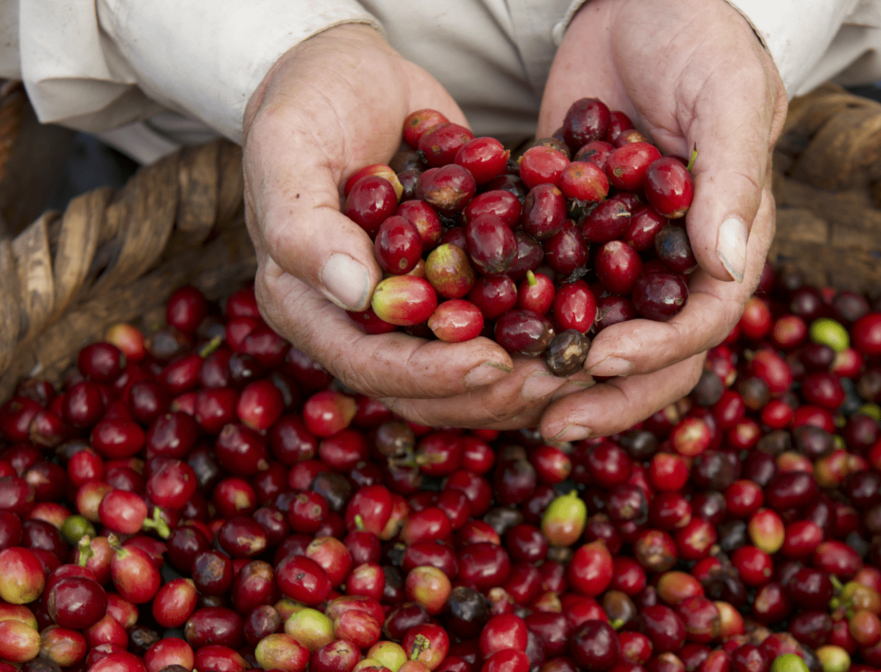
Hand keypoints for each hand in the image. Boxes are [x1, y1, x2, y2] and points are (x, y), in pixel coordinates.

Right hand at [244, 26, 579, 425]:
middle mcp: (360, 323)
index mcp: (306, 305)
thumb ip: (303, 225)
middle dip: (494, 391)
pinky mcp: (458, 287)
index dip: (432, 375)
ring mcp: (413, 310)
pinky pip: (501, 325)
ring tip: (585, 360)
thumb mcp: (286, 148)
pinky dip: (545, 330)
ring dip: (527, 376)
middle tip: (559, 375)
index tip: (493, 364)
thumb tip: (355, 292)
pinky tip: (595, 323)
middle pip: (426, 390)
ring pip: (471, 373)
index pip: (369, 365)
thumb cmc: (307, 100)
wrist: (353, 71)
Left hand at [534, 0, 786, 440]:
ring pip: (595, 341)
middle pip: (651, 357)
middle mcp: (674, 268)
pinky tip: (471, 344)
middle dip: (604, 397)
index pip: (703, 323)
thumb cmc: (701, 39)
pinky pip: (547, 294)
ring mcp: (620, 260)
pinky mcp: (570, 240)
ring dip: (555, 380)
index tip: (602, 361)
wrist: (642, 2)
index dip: (657, 353)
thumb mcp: (726, 96)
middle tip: (550, 422)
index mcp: (727, 246)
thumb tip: (728, 266)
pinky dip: (515, 323)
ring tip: (503, 404)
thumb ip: (731, 178)